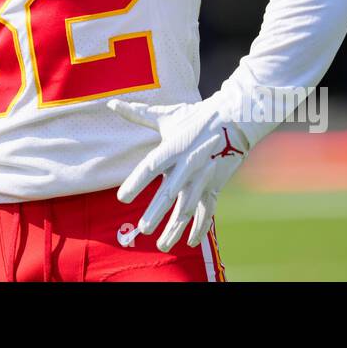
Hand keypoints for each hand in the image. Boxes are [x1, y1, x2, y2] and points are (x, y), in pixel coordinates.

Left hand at [108, 97, 248, 252]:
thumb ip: (138, 114)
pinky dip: (201, 228)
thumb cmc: (194, 118)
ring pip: (188, 207)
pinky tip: (189, 242)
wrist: (234, 120)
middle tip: (143, 228)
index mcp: (174, 147)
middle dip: (157, 212)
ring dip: (176, 227)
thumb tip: (112, 103)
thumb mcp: (167, 116)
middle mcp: (188, 165)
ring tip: (161, 244)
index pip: (151, 167)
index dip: (137, 183)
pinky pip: (208, 211)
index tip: (122, 198)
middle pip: (170, 192)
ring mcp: (203, 177)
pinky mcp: (215, 186)